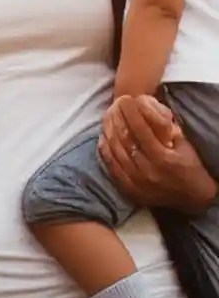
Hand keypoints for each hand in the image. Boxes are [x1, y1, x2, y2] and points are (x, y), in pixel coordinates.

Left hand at [99, 94, 217, 213]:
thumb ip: (167, 130)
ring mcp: (136, 182)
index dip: (131, 113)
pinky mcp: (129, 190)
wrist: (193, 198)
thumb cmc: (190, 166)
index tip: (126, 99)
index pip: (141, 130)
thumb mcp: (184, 145)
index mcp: (163, 158)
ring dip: (109, 132)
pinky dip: (105, 151)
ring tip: (108, 117)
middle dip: (118, 119)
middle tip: (114, 104)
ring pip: (115, 152)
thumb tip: (149, 109)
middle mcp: (148, 171)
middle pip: (125, 140)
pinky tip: (103, 137)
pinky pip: (111, 167)